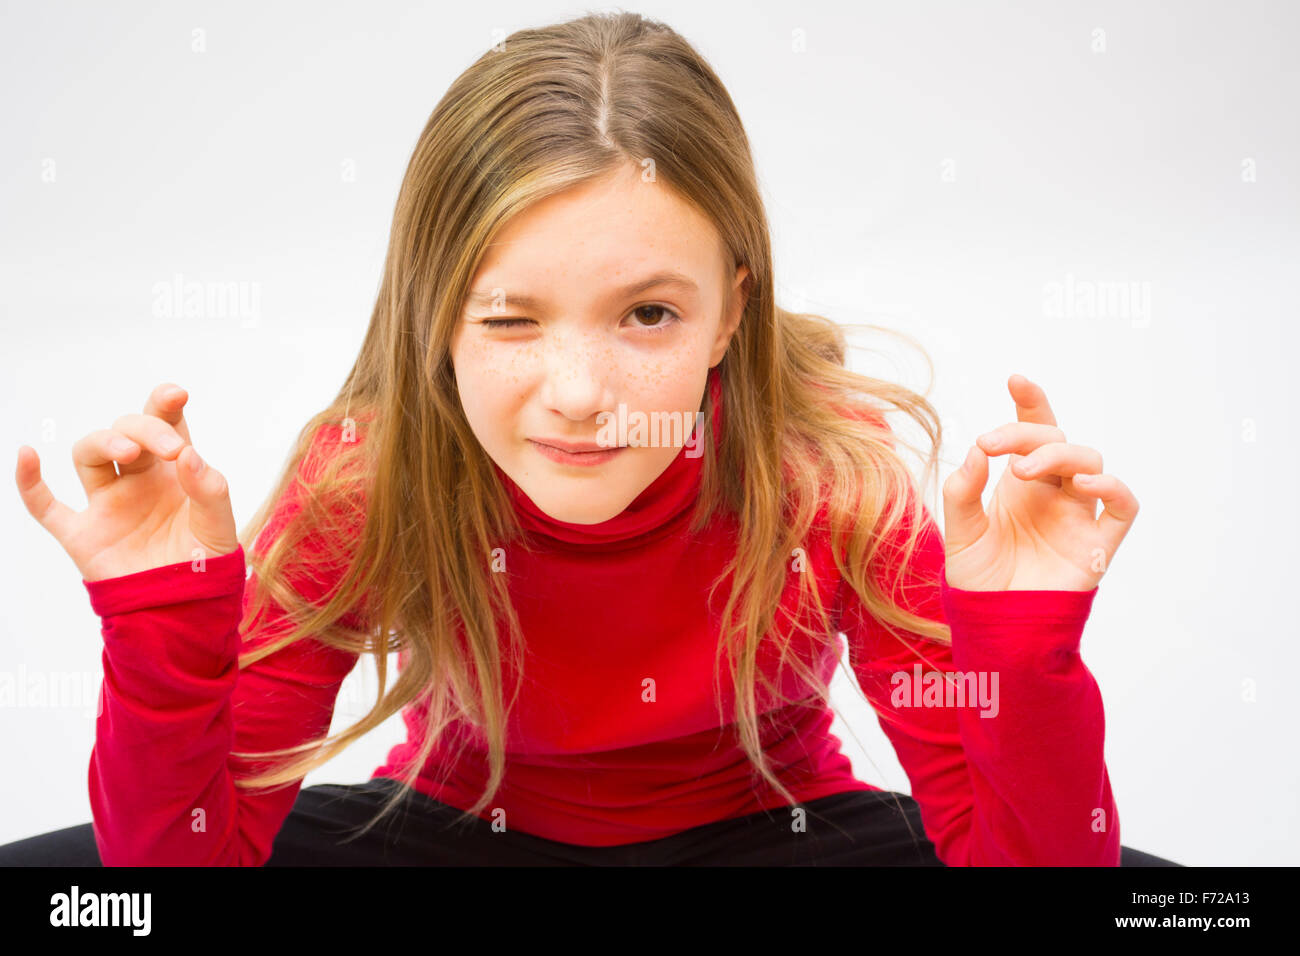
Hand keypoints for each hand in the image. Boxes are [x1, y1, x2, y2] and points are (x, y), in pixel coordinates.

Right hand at [15, 383, 238, 581]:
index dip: (165, 404)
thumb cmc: (204, 562)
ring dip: (103, 443)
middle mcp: (137, 480)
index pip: (165, 424)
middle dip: (145, 429)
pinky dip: (30, 482)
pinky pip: (44, 505)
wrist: (184, 609)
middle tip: (170, 449)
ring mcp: (107, 505)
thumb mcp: (219, 525)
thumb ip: (210, 489)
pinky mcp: (82, 534)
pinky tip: (27, 456)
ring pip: (88, 455)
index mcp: (173, 471)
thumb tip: (188, 456)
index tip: (176, 395)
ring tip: (128, 453)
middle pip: (126, 432)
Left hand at [941, 374, 1137, 590]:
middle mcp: (1052, 492)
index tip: (1016, 379)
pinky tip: (1085, 483)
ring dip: (1059, 456)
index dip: (1030, 403)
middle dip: (1027, 434)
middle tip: (992, 446)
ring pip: (1089, 463)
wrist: (994, 624)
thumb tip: (976, 452)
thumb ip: (963, 491)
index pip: (1033, 431)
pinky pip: (1122, 507)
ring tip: (1021, 471)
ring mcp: (1077, 515)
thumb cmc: (979, 578)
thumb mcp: (959, 530)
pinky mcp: (1097, 544)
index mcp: (1020, 483)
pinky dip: (1112, 489)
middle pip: (1058, 441)